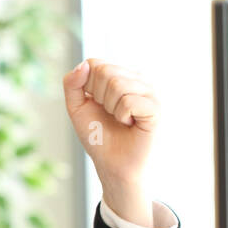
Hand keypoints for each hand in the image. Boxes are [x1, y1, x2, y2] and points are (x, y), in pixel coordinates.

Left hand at [62, 58, 159, 224]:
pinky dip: (122, 116)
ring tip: (120, 119)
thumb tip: (84, 64)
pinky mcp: (155, 107)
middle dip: (99, 98)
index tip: (96, 104)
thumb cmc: (98, 135)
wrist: (112, 163)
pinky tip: (130, 123)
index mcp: (119, 74)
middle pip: (105, 71)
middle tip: (109, 113)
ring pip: (117, 85)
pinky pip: (129, 101)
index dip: (87, 87)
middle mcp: (136, 78)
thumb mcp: (77, 107)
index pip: (94, 63)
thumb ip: (72, 84)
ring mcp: (148, 91)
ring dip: (110, 108)